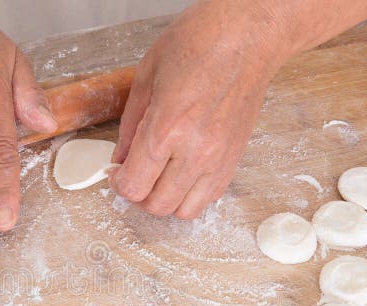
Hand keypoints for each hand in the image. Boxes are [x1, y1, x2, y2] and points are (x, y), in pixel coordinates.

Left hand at [110, 1, 287, 218]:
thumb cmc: (200, 42)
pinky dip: (191, 194)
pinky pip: (210, 198)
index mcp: (166, 129)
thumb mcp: (146, 77)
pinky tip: (182, 171)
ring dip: (166, 200)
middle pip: (157, 206)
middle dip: (139, 195)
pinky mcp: (235, 158)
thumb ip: (129, 126)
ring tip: (159, 177)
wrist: (249, 35)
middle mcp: (195, 151)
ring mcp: (219, 159)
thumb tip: (120, 159)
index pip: (133, 187)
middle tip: (135, 174)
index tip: (117, 172)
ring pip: (185, 210)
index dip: (118, 184)